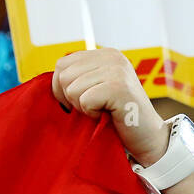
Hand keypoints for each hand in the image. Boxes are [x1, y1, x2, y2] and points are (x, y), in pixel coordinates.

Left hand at [51, 48, 168, 165]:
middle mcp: (112, 56)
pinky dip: (91, 114)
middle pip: (63, 75)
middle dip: (72, 99)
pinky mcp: (119, 87)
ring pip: (71, 89)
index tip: (81, 102)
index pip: (61, 64)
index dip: (62, 89)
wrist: (147, 139)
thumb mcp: (95, 89)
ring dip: (83, 107)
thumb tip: (45, 83)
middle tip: (94, 108)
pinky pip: (84, 100)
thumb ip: (77, 78)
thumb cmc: (116, 117)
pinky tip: (108, 115)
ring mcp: (117, 69)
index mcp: (104, 54)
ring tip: (103, 111)